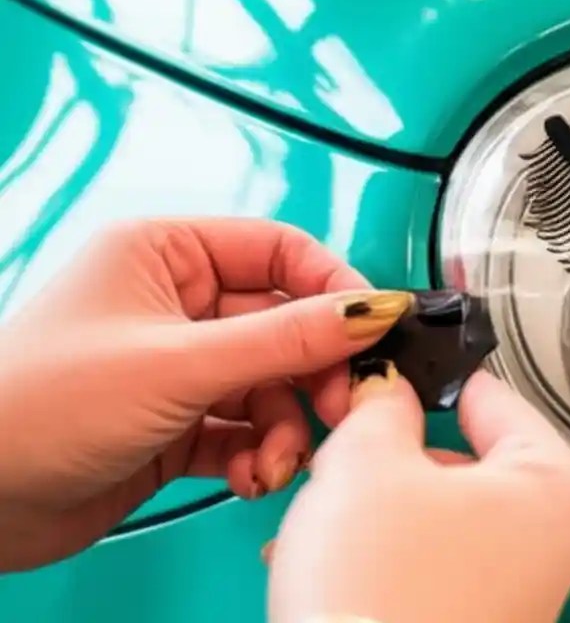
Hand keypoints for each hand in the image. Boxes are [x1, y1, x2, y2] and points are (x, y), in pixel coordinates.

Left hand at [0, 218, 414, 571]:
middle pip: (285, 325)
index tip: (374, 330)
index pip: (281, 253)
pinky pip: (245, 429)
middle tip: (342, 408)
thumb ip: (284, 339)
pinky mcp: (175, 423)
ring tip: (275, 462)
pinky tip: (247, 477)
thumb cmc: (33, 406)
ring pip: (271, 385)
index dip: (333, 289)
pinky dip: (257, 454)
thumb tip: (368, 311)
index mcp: (165, 253)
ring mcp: (176, 366)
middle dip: (315, 374)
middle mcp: (175, 303)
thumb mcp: (177, 364)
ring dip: (286, 427)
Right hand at [266, 365, 569, 622]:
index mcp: (555, 484)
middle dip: (394, 457)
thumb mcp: (366, 464)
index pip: (491, 395)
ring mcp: (520, 586)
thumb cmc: (382, 593)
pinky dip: (385, 554)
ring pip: (440, 511)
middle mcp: (554, 537)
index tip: (386, 363)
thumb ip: (381, 405)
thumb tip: (386, 385)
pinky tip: (336, 563)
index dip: (427, 376)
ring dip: (379, 508)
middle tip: (341, 456)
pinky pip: (432, 561)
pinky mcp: (479, 620)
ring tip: (329, 520)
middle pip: (464, 457)